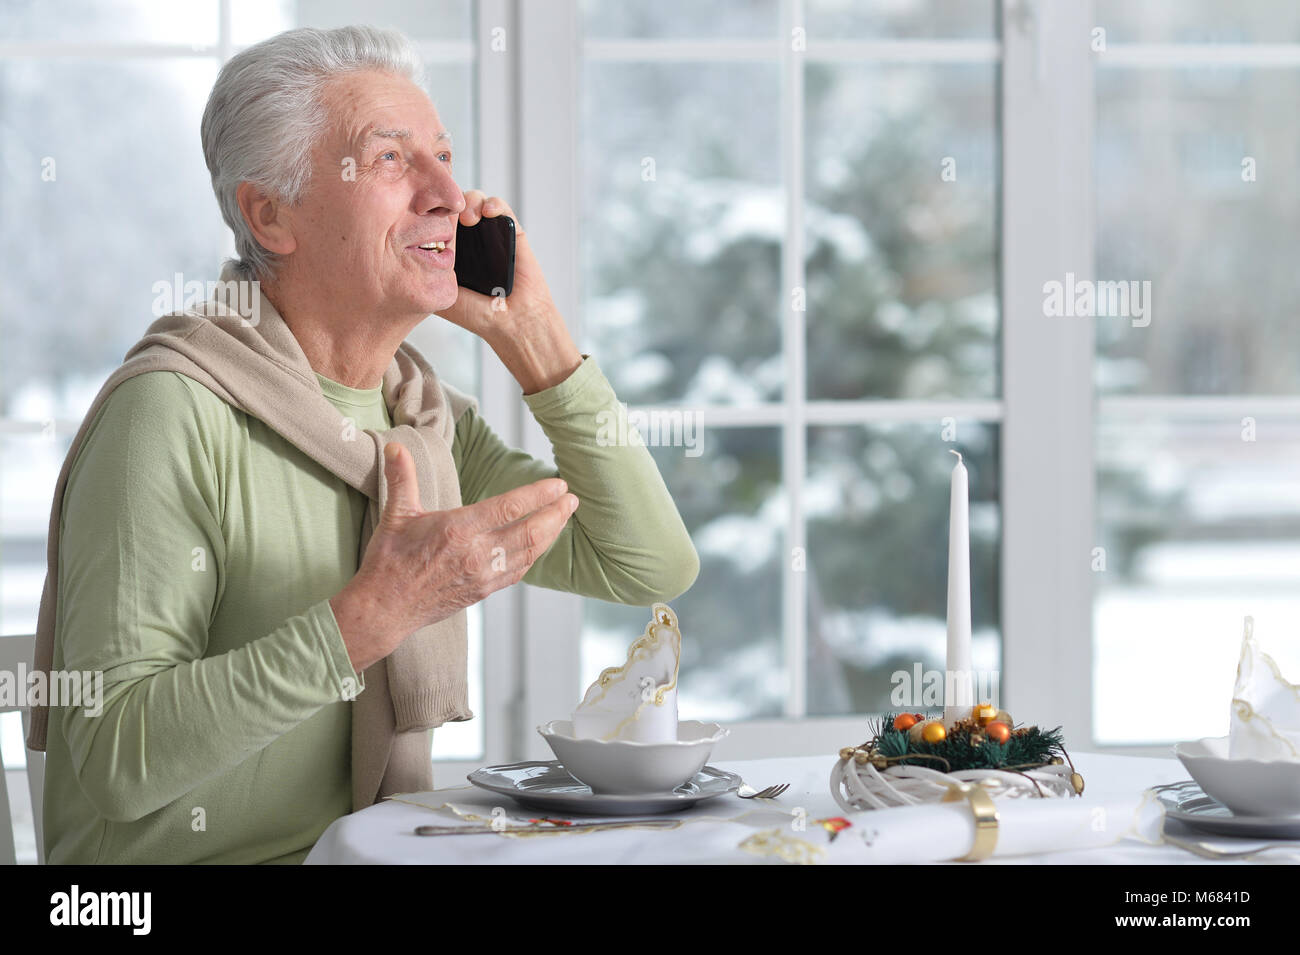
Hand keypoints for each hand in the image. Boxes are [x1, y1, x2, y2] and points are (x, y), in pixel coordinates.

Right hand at [331, 442, 577, 669]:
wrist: (384, 609)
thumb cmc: (388, 561)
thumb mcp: (396, 515)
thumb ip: (402, 477)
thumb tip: (396, 445)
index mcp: (458, 530)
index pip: (509, 508)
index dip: (538, 495)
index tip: (559, 484)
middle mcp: (476, 554)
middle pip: (530, 532)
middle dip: (556, 515)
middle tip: (572, 499)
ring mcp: (483, 576)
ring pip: (529, 553)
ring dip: (551, 534)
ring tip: (564, 517)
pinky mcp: (484, 591)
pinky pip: (519, 570)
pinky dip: (535, 555)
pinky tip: (542, 543)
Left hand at [434, 190, 582, 393]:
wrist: (510, 322)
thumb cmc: (476, 313)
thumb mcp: (438, 293)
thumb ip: (420, 273)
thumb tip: (395, 252)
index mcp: (451, 248)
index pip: (435, 217)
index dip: (428, 211)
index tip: (422, 214)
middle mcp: (469, 237)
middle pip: (453, 204)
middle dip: (447, 202)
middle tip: (444, 214)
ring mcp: (490, 232)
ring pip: (474, 200)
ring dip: (469, 202)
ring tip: (468, 219)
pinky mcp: (512, 231)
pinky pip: (500, 207)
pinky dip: (493, 204)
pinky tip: (488, 213)